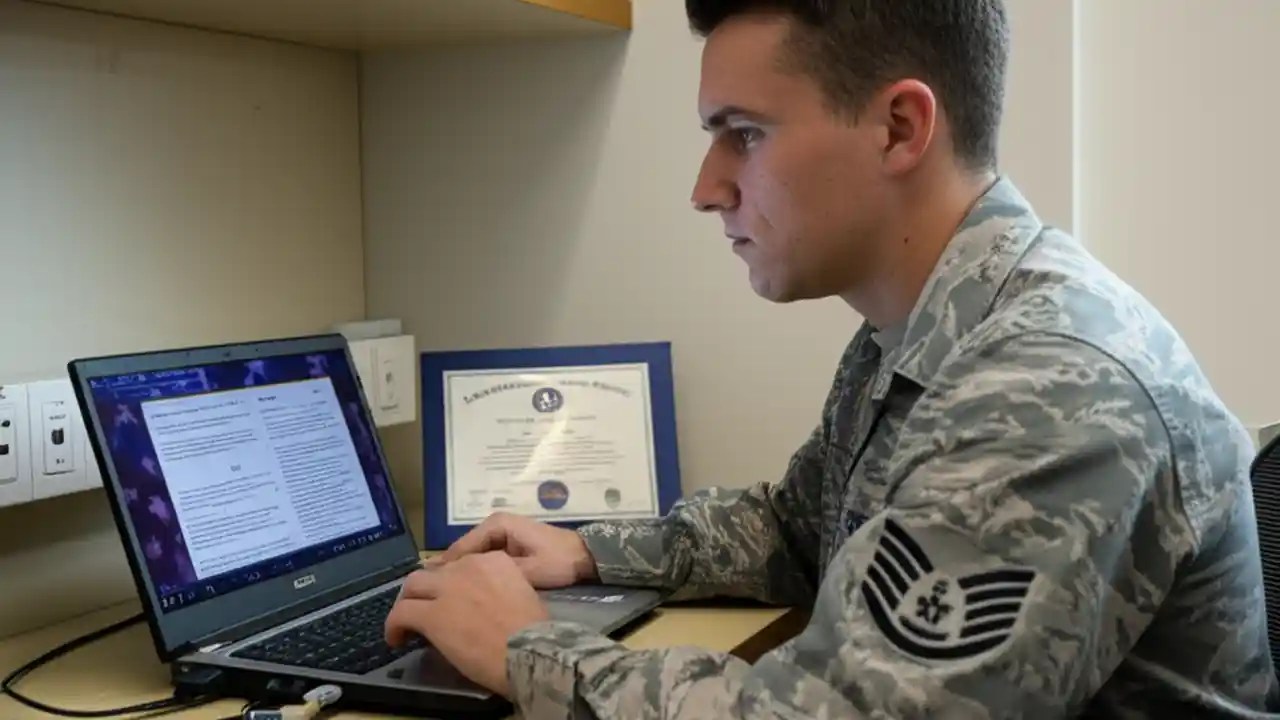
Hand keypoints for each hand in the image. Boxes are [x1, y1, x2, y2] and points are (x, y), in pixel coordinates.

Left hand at [385, 552, 550, 696]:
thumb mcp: (522, 594)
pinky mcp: (431, 614)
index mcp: (494, 560)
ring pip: (413, 586)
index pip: (461, 564)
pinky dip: (394, 626)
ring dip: (407, 602)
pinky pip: (401, 613)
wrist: (531, 651)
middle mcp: (468, 566)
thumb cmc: (535, 632)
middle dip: (425, 589)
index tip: (452, 598)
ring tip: (405, 621)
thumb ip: (500, 589)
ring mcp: (447, 589)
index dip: (452, 582)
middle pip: (433, 571)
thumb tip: (483, 605)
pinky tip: (397, 639)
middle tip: (423, 607)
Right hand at [431, 511, 597, 588]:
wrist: (585, 557)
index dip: (444, 569)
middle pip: (463, 551)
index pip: (461, 547)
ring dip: (461, 573)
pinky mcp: (506, 545)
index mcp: (497, 525)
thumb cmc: (558, 561)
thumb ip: (496, 573)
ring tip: (443, 596)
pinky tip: (465, 591)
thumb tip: (467, 582)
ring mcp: (501, 534)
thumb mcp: (527, 570)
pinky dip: (474, 572)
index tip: (429, 588)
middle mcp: (495, 525)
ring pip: (471, 556)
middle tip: (431, 596)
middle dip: (450, 572)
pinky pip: (483, 559)